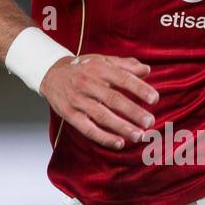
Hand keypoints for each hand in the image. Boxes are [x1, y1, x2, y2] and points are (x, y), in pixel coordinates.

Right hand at [39, 53, 158, 149]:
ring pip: (102, 115)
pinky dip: (103, 137)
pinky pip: (88, 129)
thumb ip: (125, 65)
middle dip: (133, 111)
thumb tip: (147, 70)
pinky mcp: (70, 115)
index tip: (154, 99)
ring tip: (139, 135)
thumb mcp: (101, 60)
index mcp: (98, 68)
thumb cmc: (82, 68)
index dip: (139, 88)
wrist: (50, 73)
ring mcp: (78, 100)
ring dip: (121, 127)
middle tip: (150, 121)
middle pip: (113, 99)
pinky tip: (119, 143)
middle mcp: (87, 83)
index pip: (122, 78)